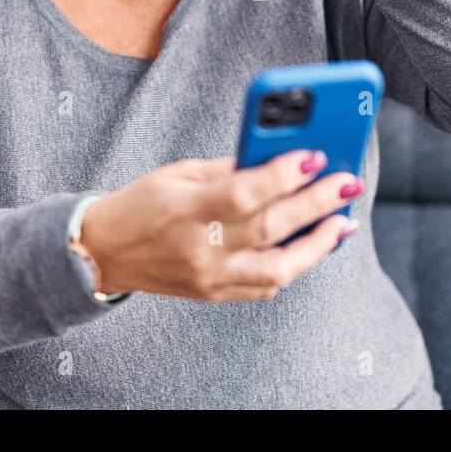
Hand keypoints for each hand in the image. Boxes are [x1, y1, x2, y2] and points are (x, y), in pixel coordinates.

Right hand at [79, 150, 363, 301]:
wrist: (104, 253)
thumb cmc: (141, 204)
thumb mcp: (178, 173)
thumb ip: (229, 169)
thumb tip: (278, 159)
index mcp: (186, 210)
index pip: (244, 193)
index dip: (283, 174)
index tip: (315, 156)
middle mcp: (201, 248)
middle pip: (270, 227)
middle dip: (316, 204)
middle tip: (346, 185)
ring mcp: (210, 277)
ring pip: (278, 269)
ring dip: (317, 245)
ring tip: (342, 223)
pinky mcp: (215, 294)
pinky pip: (265, 286)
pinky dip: (293, 266)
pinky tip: (312, 247)